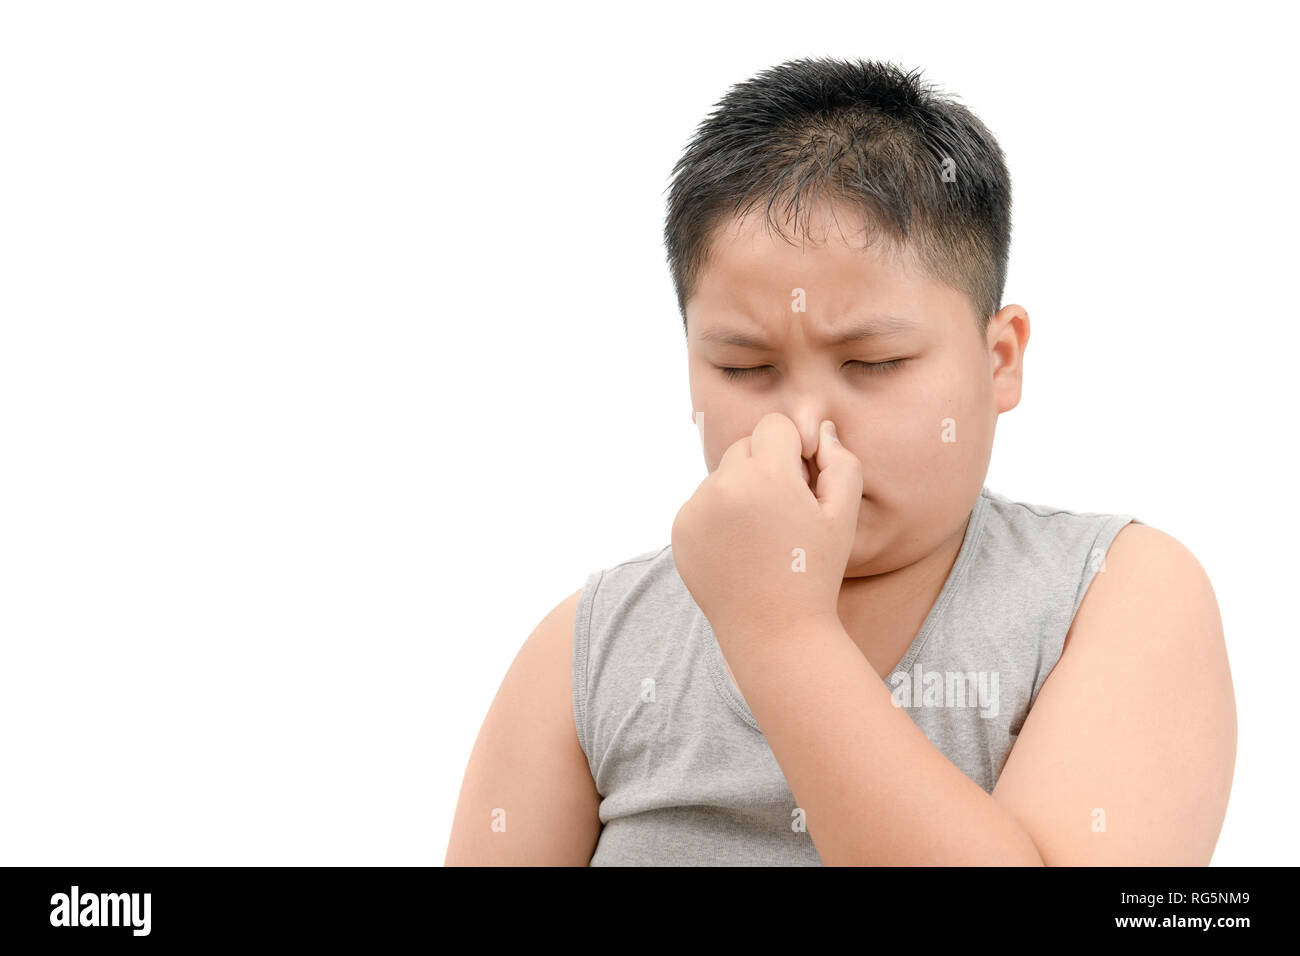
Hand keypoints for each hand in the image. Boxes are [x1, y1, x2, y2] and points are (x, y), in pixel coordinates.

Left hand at [670, 412, 862, 649]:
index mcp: (768, 475)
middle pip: (745, 446)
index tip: (802, 481)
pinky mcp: (680, 529)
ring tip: (761, 537)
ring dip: (741, 492)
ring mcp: (696, 508)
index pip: (774, 426)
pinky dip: (718, 516)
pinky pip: (702, 503)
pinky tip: (739, 549)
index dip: (794, 450)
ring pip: (722, 475)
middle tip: (784, 513)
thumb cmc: (815, 571)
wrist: (773, 629)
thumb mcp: (844, 516)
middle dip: (765, 468)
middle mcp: (724, 485)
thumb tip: (821, 432)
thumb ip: (840, 462)